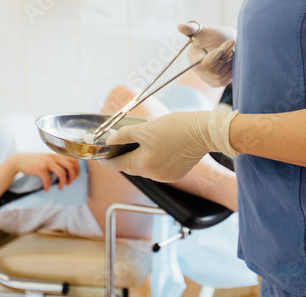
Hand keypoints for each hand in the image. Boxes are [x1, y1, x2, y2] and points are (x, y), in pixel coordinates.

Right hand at [10, 153, 79, 191]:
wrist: (19, 160)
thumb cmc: (35, 161)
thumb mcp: (47, 158)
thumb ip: (56, 162)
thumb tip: (67, 172)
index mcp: (57, 155)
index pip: (73, 159)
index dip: (77, 169)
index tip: (76, 177)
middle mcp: (53, 157)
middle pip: (71, 166)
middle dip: (72, 177)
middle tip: (69, 184)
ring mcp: (47, 162)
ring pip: (62, 173)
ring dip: (62, 183)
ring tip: (59, 187)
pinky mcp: (40, 169)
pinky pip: (48, 180)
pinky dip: (48, 186)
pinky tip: (46, 189)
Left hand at [99, 108, 239, 181]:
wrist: (204, 132)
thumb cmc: (176, 128)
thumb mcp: (145, 128)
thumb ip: (124, 135)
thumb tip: (110, 142)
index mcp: (143, 165)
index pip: (116, 166)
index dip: (106, 159)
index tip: (100, 155)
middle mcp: (153, 175)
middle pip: (131, 166)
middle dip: (125, 155)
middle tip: (121, 141)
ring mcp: (165, 176)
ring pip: (145, 166)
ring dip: (140, 156)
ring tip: (144, 140)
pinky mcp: (176, 173)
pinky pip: (158, 167)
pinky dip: (154, 158)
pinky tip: (160, 145)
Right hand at [178, 23, 235, 87]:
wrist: (228, 44)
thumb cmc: (215, 36)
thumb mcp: (204, 31)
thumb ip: (192, 29)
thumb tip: (180, 26)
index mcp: (193, 56)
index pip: (199, 64)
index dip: (211, 59)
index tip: (220, 50)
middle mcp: (198, 70)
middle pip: (212, 68)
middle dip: (223, 55)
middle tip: (231, 42)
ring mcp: (207, 78)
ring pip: (220, 73)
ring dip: (228, 61)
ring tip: (231, 49)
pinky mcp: (216, 83)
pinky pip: (225, 79)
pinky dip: (230, 69)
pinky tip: (231, 60)